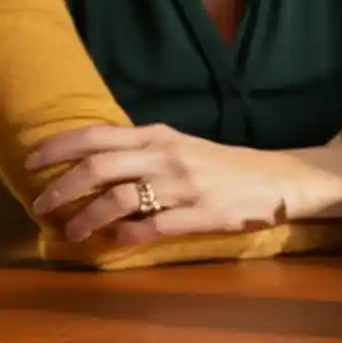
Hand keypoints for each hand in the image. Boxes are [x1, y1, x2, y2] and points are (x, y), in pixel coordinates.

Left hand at [26, 124, 292, 244]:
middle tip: (41, 205)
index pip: (99, 135)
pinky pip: (153, 226)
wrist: (273, 178)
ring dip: (88, 218)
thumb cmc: (221, 164)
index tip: (32, 161)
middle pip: (101, 167)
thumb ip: (141, 150)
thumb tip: (93, 162)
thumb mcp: (180, 146)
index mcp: (161, 136)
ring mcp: (185, 185)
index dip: (60, 147)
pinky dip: (126, 235)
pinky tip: (115, 240)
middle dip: (63, 187)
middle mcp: (168, 156)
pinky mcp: (200, 213)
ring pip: (120, 199)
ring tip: (72, 232)